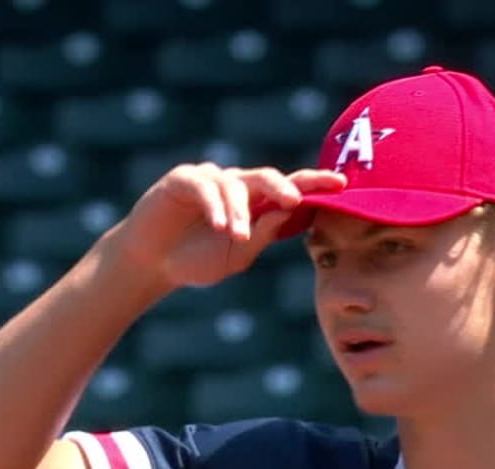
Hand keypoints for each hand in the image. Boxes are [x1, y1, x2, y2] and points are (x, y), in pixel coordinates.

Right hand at [108, 163, 345, 291]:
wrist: (152, 264)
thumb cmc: (197, 261)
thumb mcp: (237, 255)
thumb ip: (263, 235)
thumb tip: (290, 212)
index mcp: (256, 205)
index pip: (291, 188)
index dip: (315, 183)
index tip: (342, 184)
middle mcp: (237, 187)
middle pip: (267, 177)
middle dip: (283, 187)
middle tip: (294, 201)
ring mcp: (210, 179)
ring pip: (235, 186)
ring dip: (239, 212)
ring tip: (236, 237)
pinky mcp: (183, 179)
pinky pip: (205, 185)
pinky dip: (214, 205)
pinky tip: (218, 225)